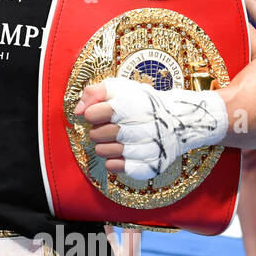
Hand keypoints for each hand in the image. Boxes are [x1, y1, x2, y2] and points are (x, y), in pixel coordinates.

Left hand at [75, 78, 226, 180]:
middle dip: (97, 131)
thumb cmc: (141, 103)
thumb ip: (94, 92)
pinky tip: (120, 152)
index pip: (93, 114)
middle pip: (97, 135)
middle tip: (108, 127)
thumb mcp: (119, 88)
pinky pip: (117, 168)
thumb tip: (78, 111)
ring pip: (105, 152)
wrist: (177, 121)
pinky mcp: (151, 165)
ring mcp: (149, 148)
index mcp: (133, 104)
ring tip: (115, 139)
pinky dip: (113, 161)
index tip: (102, 112)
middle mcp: (144, 126)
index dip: (93, 114)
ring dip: (104, 146)